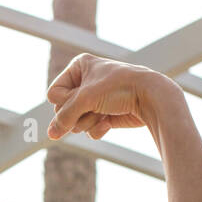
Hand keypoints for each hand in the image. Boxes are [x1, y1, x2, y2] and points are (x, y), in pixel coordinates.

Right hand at [45, 53, 174, 140]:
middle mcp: (86, 81)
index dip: (66, 101)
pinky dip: (97, 128)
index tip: (85, 96)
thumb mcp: (85, 100)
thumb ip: (63, 118)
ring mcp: (96, 100)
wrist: (151, 98)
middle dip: (78, 113)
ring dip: (88, 121)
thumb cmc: (119, 88)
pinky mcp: (106, 114)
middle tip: (95, 106)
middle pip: (63, 110)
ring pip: (76, 122)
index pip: (54, 94)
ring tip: (105, 113)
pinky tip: (109, 123)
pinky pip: (89, 129)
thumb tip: (50, 135)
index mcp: (79, 66)